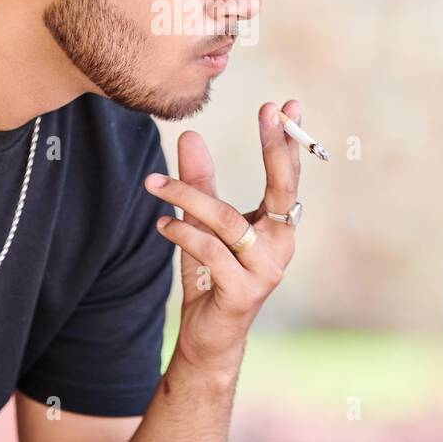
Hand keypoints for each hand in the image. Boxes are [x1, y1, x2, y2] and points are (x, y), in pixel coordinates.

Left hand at [144, 99, 302, 373]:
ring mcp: (266, 270)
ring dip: (187, 197)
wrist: (208, 337)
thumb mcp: (203, 223)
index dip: (288, 141)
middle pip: (282, 188)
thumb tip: (190, 135)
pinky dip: (182, 233)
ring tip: (153, 184)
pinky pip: (210, 250)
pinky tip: (161, 225)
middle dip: (276, 146)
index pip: (289, 176)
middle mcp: (281, 245)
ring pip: (228, 220)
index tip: (285, 104)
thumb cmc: (211, 276)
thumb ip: (200, 182)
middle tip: (267, 109)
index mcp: (278, 226)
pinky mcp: (243, 292)